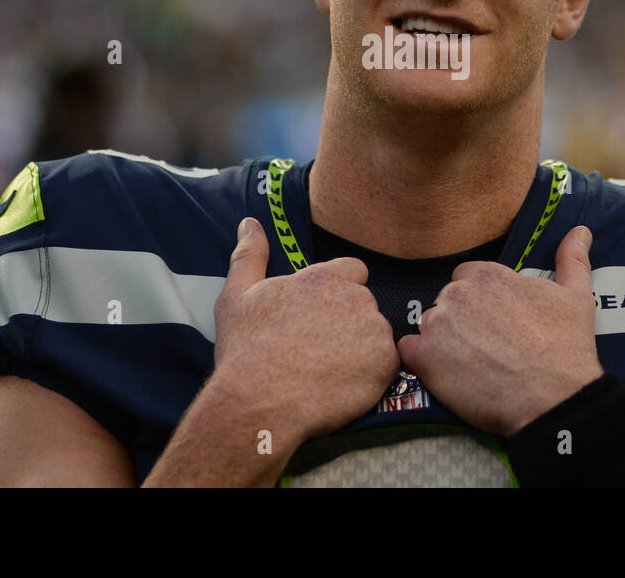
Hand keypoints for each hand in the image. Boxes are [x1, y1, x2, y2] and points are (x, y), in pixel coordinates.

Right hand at [209, 217, 399, 443]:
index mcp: (327, 277)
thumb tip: (250, 222)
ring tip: (326, 369)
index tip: (318, 316)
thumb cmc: (246, 349)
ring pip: (376, 334)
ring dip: (361, 348)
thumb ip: (250, 254)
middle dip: (349, 321)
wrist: (258, 401)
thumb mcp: (237, 295)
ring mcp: (375, 330)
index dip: (338, 292)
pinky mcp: (386, 364)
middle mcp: (357, 297)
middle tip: (317, 347)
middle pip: (365, 305)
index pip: (354, 272)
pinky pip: (386, 365)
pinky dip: (370, 375)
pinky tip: (341, 385)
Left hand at [396, 225, 603, 436]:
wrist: (553, 399)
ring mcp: (438, 324)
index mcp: (488, 275)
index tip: (495, 322)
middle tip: (487, 346)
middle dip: (462, 320)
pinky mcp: (424, 357)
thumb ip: (572, 259)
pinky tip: (445, 372)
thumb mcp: (577, 296)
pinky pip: (408, 349)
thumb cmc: (566, 348)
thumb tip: (580, 230)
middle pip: (447, 301)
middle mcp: (457, 293)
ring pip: (429, 324)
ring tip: (470, 363)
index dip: (480, 301)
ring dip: (443, 340)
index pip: (467, 277)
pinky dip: (421, 359)